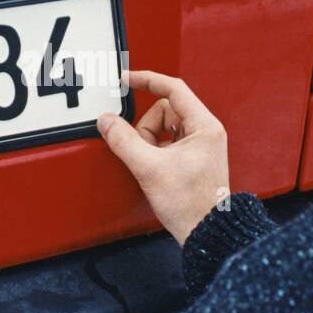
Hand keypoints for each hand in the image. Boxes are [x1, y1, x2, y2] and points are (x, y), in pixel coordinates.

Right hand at [97, 69, 229, 245]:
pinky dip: (153, 152)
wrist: (206, 233)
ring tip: (152, 167)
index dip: (147, 80)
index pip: (173, 89)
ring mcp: (198, 145)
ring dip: (148, 144)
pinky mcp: (191, 159)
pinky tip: (155, 170)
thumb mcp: (150, 169)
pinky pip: (164, 143)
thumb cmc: (191, 204)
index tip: (126, 79)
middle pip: (163, 111)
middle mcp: (204, 131)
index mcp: (204, 126)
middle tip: (144, 154)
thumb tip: (106, 121)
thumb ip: (123, 140)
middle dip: (146, 130)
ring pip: (161, 128)